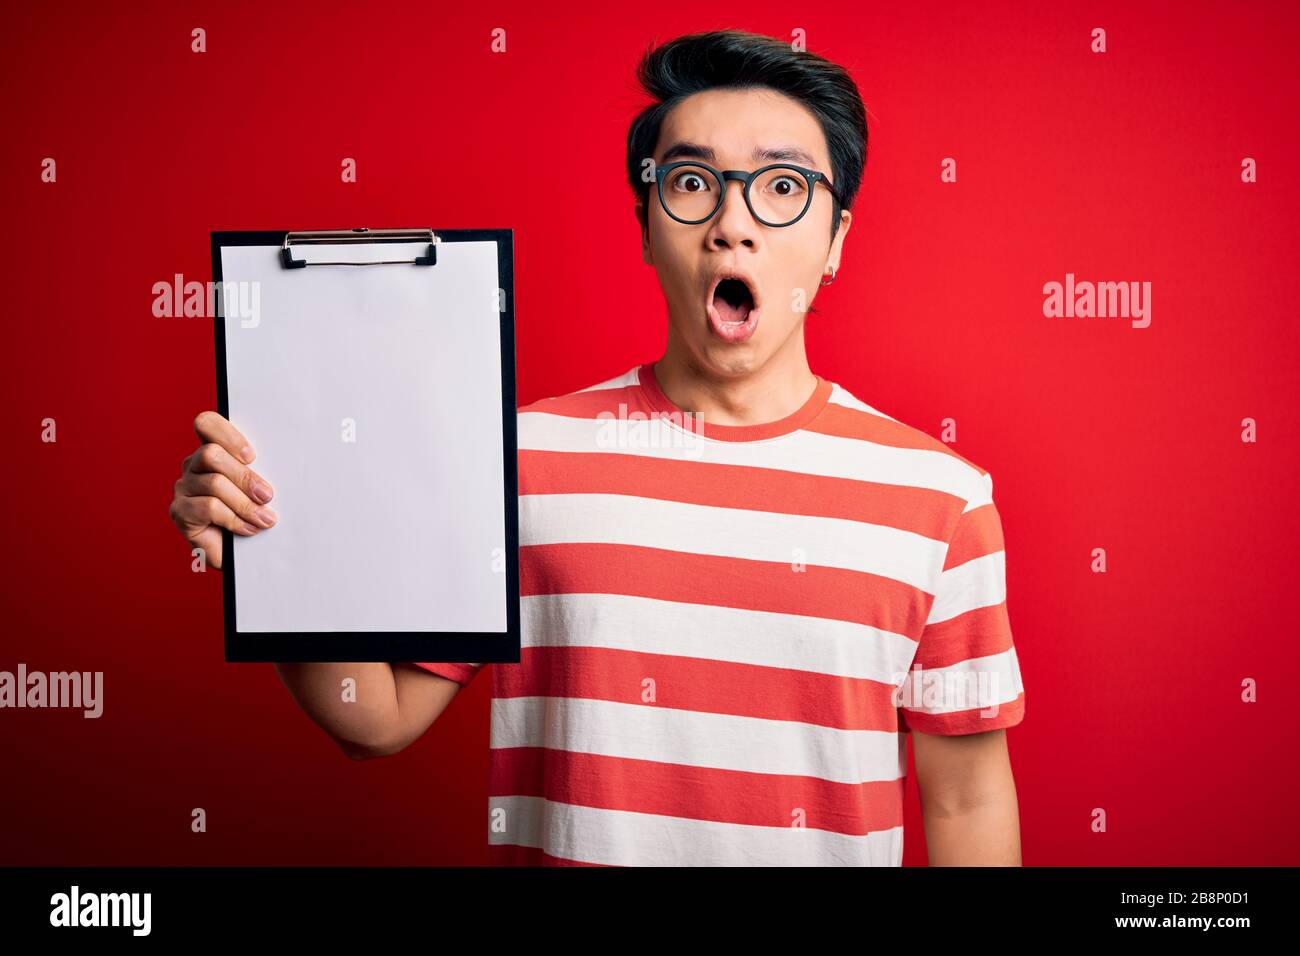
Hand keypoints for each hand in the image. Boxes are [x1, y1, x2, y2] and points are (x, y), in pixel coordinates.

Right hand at [169, 411, 276, 569]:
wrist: (245, 555)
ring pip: (214, 483)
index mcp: (213, 451)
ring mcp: (184, 488)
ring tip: (265, 519)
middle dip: (244, 476)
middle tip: (267, 495)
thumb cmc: (256, 515)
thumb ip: (263, 471)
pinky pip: (208, 507)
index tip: (252, 456)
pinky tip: (248, 529)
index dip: (228, 434)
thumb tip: (287, 461)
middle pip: (211, 454)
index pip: (207, 423)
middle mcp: (194, 465)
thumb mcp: (262, 489)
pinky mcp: (181, 512)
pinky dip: (234, 519)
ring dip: (245, 503)